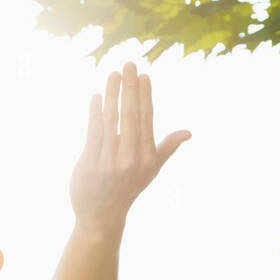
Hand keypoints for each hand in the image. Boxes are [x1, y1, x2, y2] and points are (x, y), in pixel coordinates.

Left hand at [69, 61, 190, 235]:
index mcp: (147, 157)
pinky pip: (94, 131)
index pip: (147, 119)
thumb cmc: (127, 189)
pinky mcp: (91, 162)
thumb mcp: (151, 171)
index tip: (143, 75)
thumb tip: (188, 132)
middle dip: (130, 87)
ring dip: (112, 93)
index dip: (145, 95)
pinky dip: (95, 112)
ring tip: (112, 74)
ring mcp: (110, 160)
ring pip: (111, 119)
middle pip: (131, 114)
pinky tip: (97, 97)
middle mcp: (131, 158)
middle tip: (128, 64)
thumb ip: (167, 149)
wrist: (101, 216)